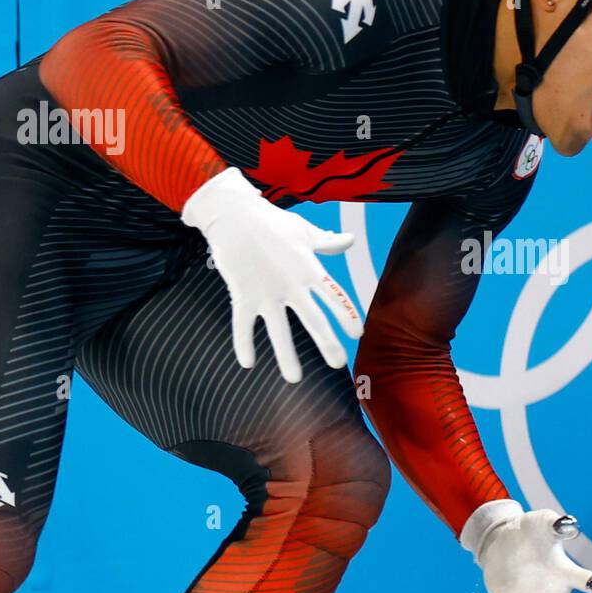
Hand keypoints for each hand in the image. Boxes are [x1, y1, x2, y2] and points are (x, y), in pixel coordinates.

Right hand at [181, 166, 362, 383]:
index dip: (346, 314)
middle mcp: (291, 284)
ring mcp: (266, 291)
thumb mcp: (304, 230)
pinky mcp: (242, 293)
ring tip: (294, 378)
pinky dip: (243, 342)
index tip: (358, 335)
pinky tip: (247, 363)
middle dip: (327, 342)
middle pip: (312, 318)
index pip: (333, 295)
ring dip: (286, 355)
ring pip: (278, 329)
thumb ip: (327, 242)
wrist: (233, 213)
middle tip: (339, 363)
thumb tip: (349, 239)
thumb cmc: (272, 222)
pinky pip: (242, 323)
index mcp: (309, 269)